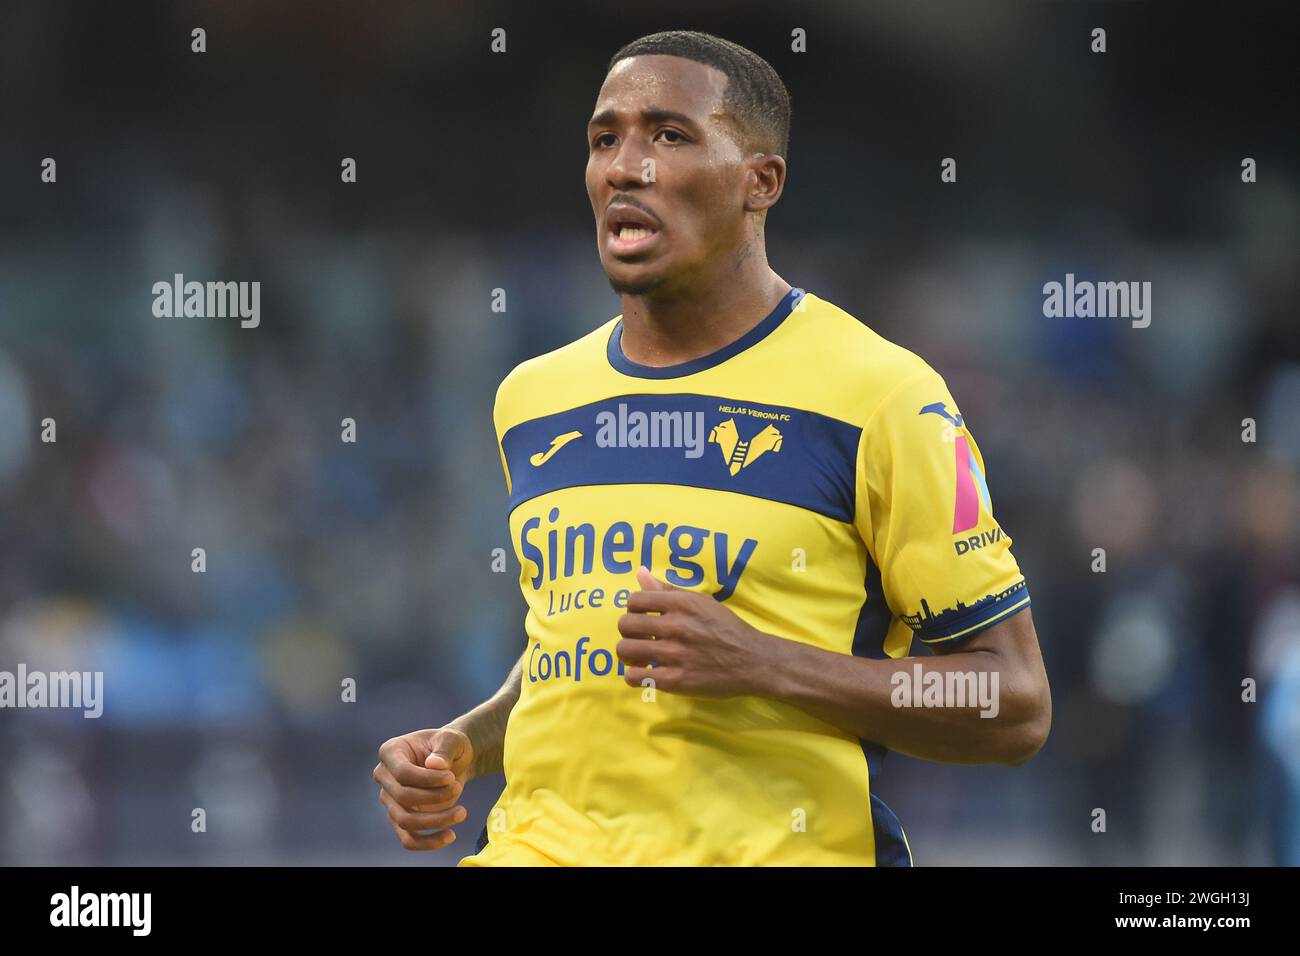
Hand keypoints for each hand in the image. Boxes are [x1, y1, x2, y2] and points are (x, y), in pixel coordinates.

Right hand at [373, 726, 473, 850]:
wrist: (454, 761)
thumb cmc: (449, 746)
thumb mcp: (451, 739)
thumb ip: (444, 749)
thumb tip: (435, 765)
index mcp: (391, 752)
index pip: (402, 773)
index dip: (428, 779)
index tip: (451, 777)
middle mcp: (384, 777)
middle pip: (403, 798)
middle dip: (435, 798)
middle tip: (458, 788)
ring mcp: (390, 800)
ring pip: (406, 821)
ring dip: (436, 821)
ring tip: (462, 812)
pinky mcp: (400, 818)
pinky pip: (408, 839)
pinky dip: (428, 842)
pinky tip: (450, 835)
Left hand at [616, 566, 774, 698]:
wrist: (755, 661)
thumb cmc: (727, 628)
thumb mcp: (701, 601)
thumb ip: (668, 589)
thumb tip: (640, 572)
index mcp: (682, 603)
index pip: (634, 600)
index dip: (634, 609)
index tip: (643, 618)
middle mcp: (677, 626)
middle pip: (625, 624)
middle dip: (628, 631)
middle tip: (641, 638)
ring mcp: (676, 654)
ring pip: (625, 650)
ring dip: (629, 654)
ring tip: (641, 656)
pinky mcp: (676, 681)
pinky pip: (635, 677)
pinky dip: (635, 675)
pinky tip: (646, 673)